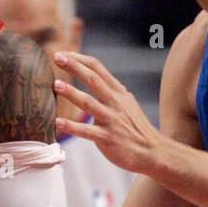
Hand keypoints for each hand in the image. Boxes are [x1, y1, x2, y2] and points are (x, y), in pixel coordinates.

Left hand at [53, 51, 162, 173]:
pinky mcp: (107, 138)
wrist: (152, 152)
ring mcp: (111, 120)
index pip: (97, 68)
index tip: (63, 55)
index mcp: (118, 92)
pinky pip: (86, 131)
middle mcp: (114, 102)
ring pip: (88, 102)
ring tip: (55, 84)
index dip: (79, 59)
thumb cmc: (136, 128)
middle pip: (92, 78)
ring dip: (71, 92)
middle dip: (74, 66)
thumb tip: (95, 80)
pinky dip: (71, 126)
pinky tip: (58, 122)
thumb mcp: (127, 104)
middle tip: (57, 56)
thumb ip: (111, 92)